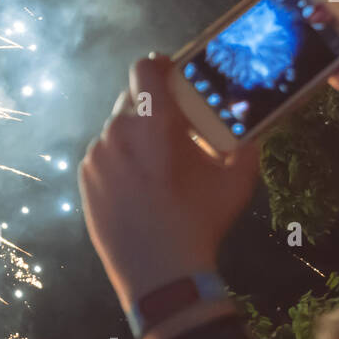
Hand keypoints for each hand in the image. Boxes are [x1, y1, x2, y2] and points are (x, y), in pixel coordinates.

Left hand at [79, 54, 259, 308]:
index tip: (170, 72)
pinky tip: (140, 185)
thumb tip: (252, 121)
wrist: (159, 273)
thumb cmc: (201, 222)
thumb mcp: (236, 179)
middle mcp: (119, 132)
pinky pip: (105, 154)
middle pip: (131, 98)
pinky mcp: (86, 177)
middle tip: (174, 125)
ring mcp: (98, 155)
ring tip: (158, 163)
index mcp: (155, 122)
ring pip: (117, 128)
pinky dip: (121, 159)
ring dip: (136, 135)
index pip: (146, 67)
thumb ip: (245, 140)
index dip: (159, 65)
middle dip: (152, 105)